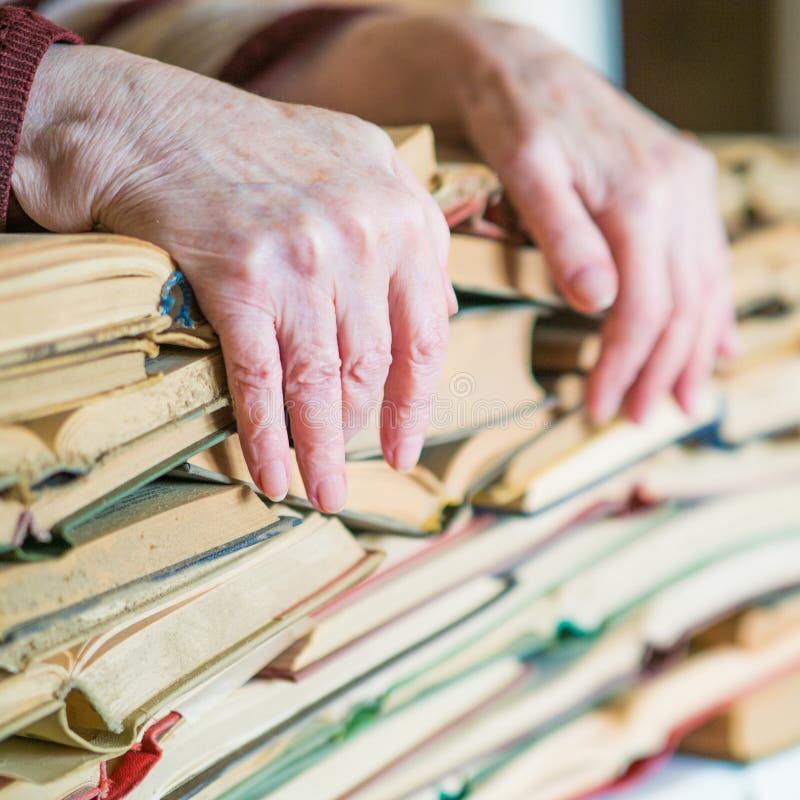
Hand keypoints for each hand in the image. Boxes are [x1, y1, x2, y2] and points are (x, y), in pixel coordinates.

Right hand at [16, 45, 453, 512]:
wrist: (157, 127)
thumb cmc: (262, 149)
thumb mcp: (365, 165)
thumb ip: (415, 233)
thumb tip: (445, 309)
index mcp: (404, 216)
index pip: (426, 336)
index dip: (417, 404)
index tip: (404, 448)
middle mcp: (364, 238)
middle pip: (372, 368)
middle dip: (360, 433)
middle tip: (347, 475)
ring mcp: (305, 261)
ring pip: (322, 384)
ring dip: (320, 454)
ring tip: (321, 497)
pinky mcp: (242, 281)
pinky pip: (262, 381)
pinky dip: (266, 438)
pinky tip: (269, 477)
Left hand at [261, 13, 737, 422]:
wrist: (524, 66)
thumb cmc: (514, 121)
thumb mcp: (526, 173)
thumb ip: (563, 236)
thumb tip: (599, 304)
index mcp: (641, 197)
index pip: (644, 306)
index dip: (624, 363)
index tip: (600, 406)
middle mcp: (679, 192)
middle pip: (681, 304)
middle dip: (658, 368)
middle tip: (638, 417)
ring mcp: (688, 186)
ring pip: (703, 285)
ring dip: (692, 349)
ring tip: (683, 399)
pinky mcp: (683, 183)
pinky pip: (707, 257)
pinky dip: (709, 306)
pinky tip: (712, 342)